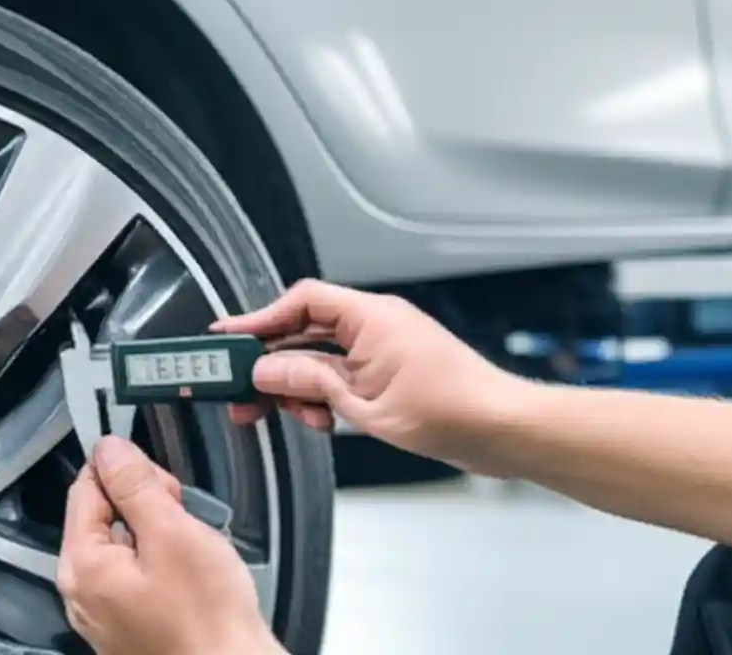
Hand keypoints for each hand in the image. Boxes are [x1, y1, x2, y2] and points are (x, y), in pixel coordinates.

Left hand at [56, 436, 282, 654]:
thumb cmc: (208, 617)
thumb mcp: (172, 533)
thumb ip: (135, 485)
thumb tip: (108, 448)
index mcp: (82, 566)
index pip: (85, 488)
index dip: (126, 472)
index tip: (163, 482)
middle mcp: (82, 593)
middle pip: (102, 516)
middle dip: (145, 504)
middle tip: (184, 518)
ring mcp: (105, 614)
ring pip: (124, 545)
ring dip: (158, 533)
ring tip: (193, 549)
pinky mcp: (129, 627)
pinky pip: (137, 576)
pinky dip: (162, 563)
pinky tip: (190, 574)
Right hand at [213, 279, 530, 473]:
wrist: (503, 429)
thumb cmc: (453, 410)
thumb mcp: (364, 403)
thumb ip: (309, 382)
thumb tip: (265, 370)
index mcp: (370, 317)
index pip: (300, 302)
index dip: (259, 318)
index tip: (228, 338)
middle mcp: (375, 323)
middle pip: (303, 329)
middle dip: (270, 361)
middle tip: (239, 389)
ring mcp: (383, 345)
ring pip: (319, 356)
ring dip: (297, 384)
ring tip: (286, 414)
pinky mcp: (389, 368)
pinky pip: (340, 371)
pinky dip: (322, 393)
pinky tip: (320, 417)